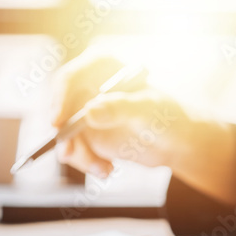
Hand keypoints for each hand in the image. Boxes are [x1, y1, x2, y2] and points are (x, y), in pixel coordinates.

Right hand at [50, 54, 235, 203]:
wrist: (178, 140)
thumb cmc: (169, 115)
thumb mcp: (148, 110)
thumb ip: (120, 109)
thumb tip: (90, 111)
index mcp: (102, 65)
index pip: (70, 78)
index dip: (59, 99)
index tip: (58, 123)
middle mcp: (88, 85)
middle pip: (60, 107)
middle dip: (64, 135)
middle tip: (72, 154)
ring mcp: (84, 110)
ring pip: (65, 133)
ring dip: (79, 154)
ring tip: (104, 169)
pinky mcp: (87, 133)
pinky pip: (74, 148)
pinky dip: (87, 161)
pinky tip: (107, 169)